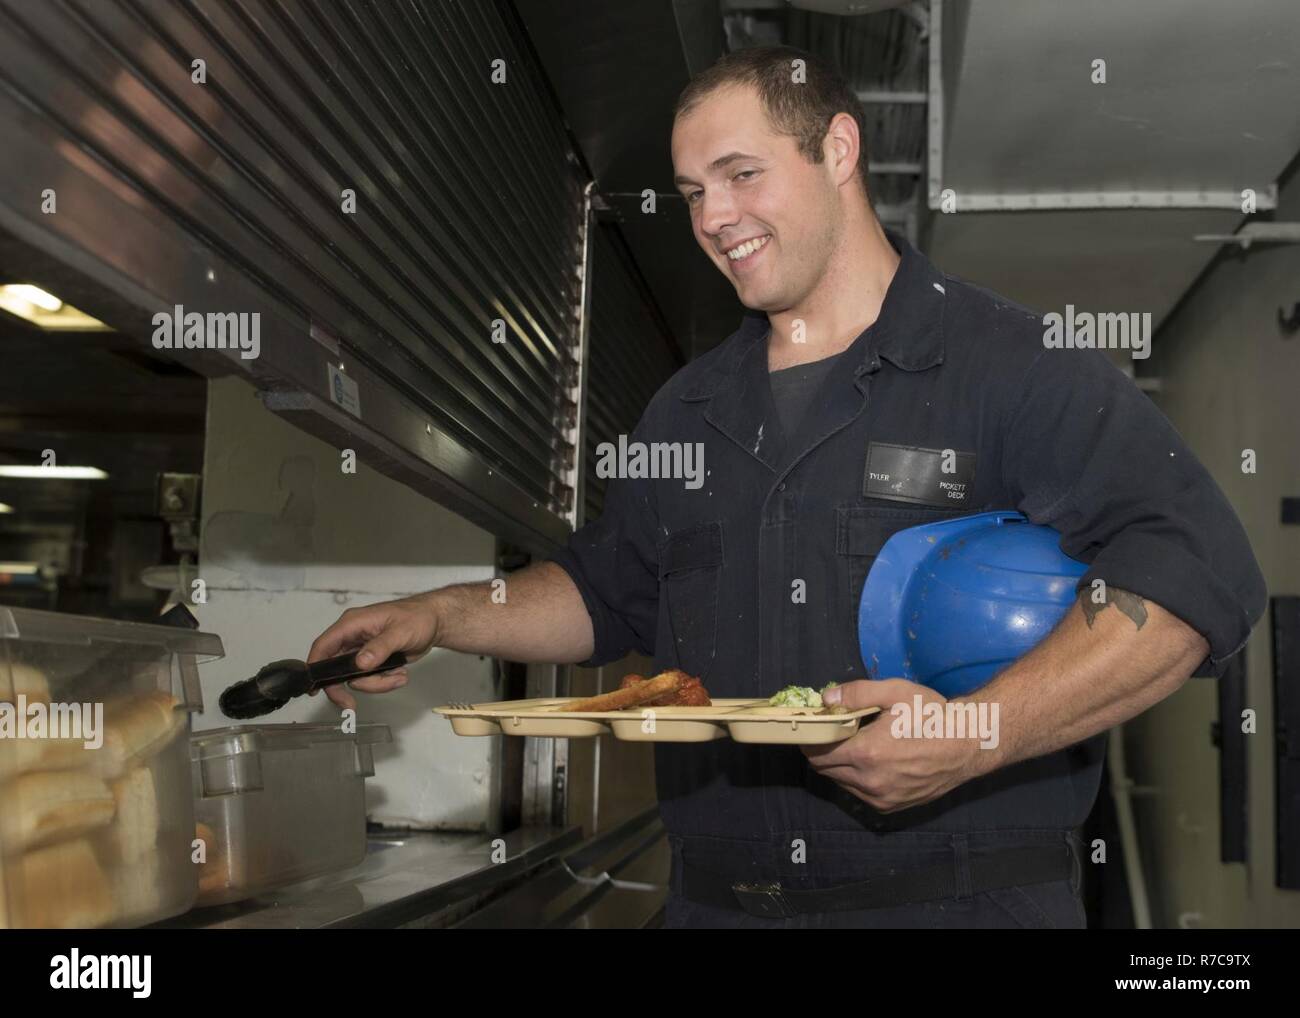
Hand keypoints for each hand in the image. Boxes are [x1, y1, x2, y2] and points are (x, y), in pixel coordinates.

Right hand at [306, 594, 441, 709]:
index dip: (315, 667)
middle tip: (350, 705)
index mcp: (353, 624)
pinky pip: (369, 679)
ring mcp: (361, 650)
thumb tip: (360, 663)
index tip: (314, 688)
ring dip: (376, 683)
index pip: (324, 645)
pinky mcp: (372, 660)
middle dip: (345, 687)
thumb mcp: (400, 632)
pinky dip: (384, 682)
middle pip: (335, 668)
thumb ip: (380, 647)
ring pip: (355, 678)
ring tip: (398, 676)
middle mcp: (353, 637)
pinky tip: (400, 674)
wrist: (435, 622)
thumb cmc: (419, 617)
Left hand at [801, 679, 987, 812]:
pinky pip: (859, 794)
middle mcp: (870, 781)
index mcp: (866, 753)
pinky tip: (873, 762)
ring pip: (841, 783)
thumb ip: (856, 694)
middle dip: (823, 751)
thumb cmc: (932, 715)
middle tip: (834, 733)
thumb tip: (826, 698)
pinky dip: (857, 779)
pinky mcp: (891, 806)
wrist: (967, 744)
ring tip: (857, 746)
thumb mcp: (894, 692)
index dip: (812, 737)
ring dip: (840, 766)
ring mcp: (880, 798)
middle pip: (824, 770)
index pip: (817, 752)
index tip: (817, 726)